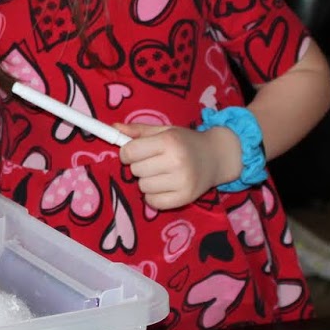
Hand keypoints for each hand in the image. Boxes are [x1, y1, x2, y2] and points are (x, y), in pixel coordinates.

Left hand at [116, 121, 237, 210]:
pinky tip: (165, 186)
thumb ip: (138, 130)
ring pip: (143, 187)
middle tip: (154, 162)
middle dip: (139, 166)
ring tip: (161, 173)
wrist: (216, 157)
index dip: (127, 153)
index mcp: (169, 141)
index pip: (130, 152)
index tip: (133, 153)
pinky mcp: (185, 198)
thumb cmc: (185, 142)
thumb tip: (113, 127)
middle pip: (135, 170)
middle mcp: (176, 161)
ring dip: (147, 181)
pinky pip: (153, 202)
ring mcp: (182, 182)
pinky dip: (154, 196)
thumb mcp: (164, 131)